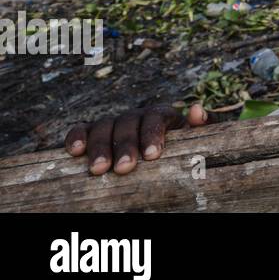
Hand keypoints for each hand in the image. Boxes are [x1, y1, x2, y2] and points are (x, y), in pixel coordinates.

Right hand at [64, 104, 208, 175]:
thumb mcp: (194, 136)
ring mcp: (114, 122)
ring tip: (99, 169)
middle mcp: (135, 115)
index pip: (155, 118)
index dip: (152, 135)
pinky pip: (82, 129)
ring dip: (100, 147)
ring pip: (104, 127)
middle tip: (125, 168)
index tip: (152, 155)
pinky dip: (76, 137)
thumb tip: (196, 110)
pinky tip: (74, 152)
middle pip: (127, 124)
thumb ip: (202, 124)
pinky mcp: (93, 131)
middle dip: (125, 146)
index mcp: (161, 114)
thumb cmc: (179, 145)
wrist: (158, 152)